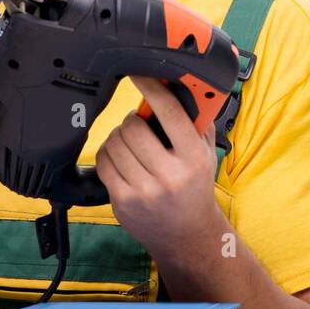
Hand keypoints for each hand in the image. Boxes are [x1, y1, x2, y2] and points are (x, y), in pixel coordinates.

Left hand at [94, 74, 222, 250]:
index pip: (169, 111)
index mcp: (194, 158)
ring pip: (115, 142)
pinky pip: (104, 162)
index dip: (150, 87)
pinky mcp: (123, 201)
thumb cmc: (195, 188)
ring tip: (130, 143)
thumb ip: (198, 120)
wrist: (187, 236)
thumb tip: (183, 84)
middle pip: (133, 126)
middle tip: (139, 124)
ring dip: (119, 136)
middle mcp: (170, 175)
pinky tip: (120, 158)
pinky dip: (109, 154)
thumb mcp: (206, 153)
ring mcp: (144, 190)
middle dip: (133, 120)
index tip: (139, 73)